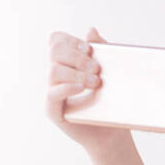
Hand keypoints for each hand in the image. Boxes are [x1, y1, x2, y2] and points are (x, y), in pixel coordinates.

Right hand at [45, 28, 129, 150]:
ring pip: (54, 71)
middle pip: (54, 51)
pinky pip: (53, 93)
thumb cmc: (111, 103)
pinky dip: (68, 87)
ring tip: (96, 82)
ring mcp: (52, 92)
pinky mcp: (52, 109)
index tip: (90, 49)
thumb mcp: (111, 74)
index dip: (71, 41)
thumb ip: (102, 51)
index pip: (56, 41)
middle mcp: (55, 76)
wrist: (113, 134)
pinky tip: (82, 87)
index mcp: (65, 63)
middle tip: (97, 69)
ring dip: (77, 73)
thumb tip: (91, 30)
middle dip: (77, 56)